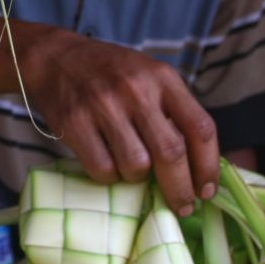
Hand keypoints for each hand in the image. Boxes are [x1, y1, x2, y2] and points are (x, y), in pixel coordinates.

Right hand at [19, 25, 219, 215]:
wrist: (56, 57)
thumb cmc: (111, 73)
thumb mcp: (150, 77)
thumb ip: (174, 111)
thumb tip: (201, 166)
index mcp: (162, 78)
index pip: (200, 128)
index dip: (209, 166)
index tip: (207, 191)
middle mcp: (135, 89)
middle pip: (171, 153)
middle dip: (180, 189)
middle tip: (182, 206)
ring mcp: (103, 105)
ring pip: (136, 166)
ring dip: (138, 178)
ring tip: (132, 168)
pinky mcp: (74, 122)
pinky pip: (103, 169)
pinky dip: (109, 176)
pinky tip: (108, 164)